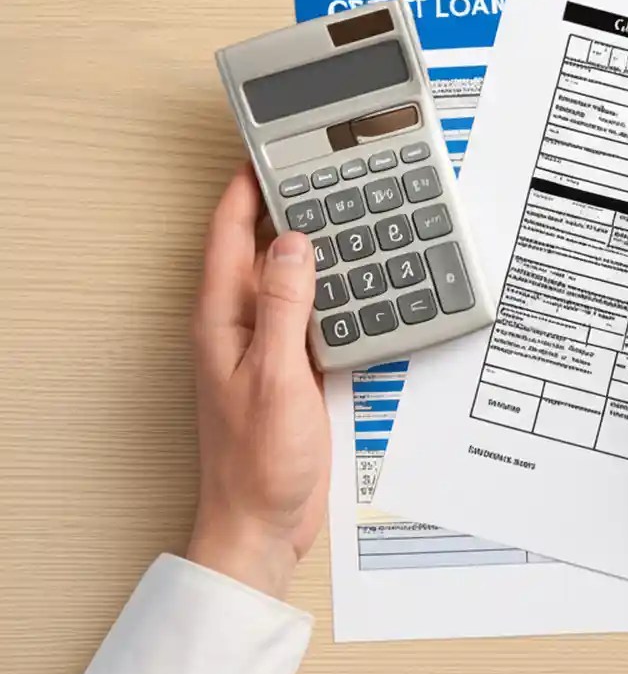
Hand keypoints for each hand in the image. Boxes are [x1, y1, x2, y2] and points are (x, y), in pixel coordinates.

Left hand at [187, 164, 329, 598]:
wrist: (265, 522)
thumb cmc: (258, 463)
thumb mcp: (275, 375)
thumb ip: (284, 306)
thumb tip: (292, 243)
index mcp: (222, 319)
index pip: (228, 234)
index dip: (246, 187)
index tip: (270, 151)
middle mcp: (240, 326)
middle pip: (261, 248)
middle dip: (288, 207)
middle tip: (324, 173)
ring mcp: (266, 347)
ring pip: (291, 280)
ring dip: (317, 250)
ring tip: (350, 216)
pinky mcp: (292, 369)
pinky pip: (313, 315)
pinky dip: (335, 293)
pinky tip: (360, 285)